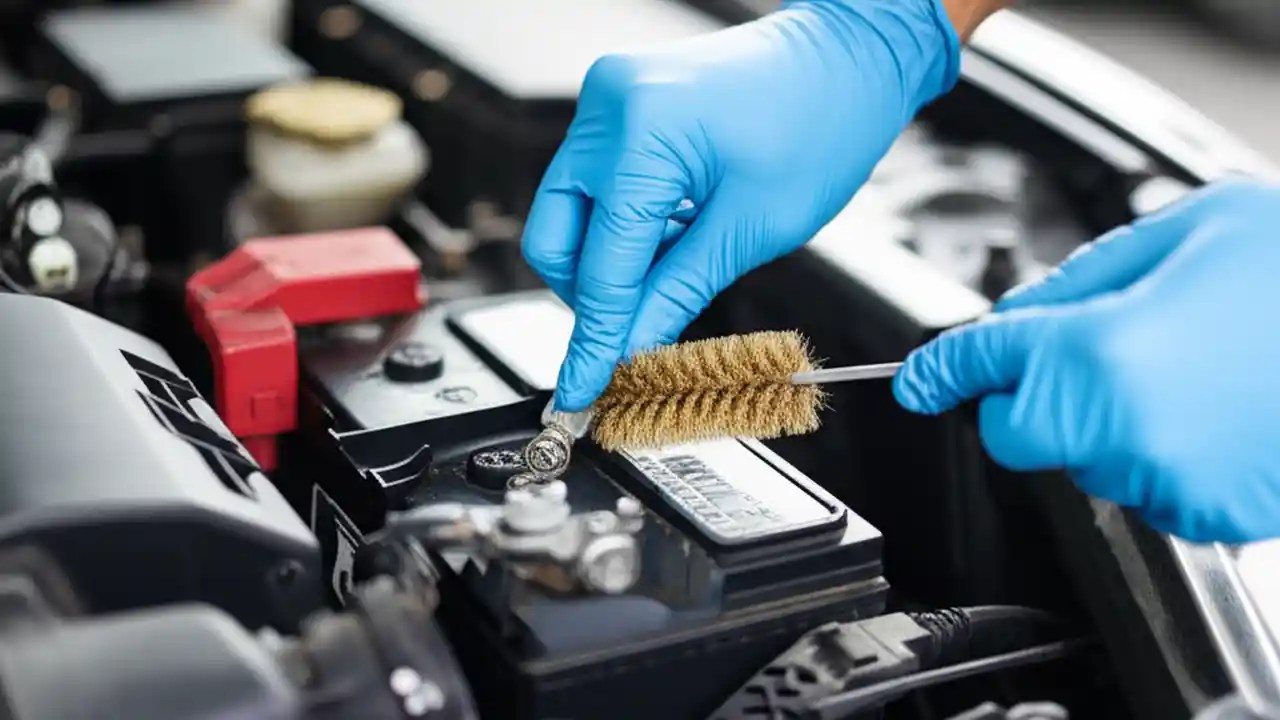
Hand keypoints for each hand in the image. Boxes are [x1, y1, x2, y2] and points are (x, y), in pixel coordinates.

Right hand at [522, 0, 961, 410]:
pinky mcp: (618, 105)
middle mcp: (606, 108)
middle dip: (592, 297)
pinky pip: (593, 187)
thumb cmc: (822, 125)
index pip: (601, 266)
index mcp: (640, 134)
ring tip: (677, 268)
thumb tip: (630, 349)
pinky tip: (673, 236)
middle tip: (635, 335)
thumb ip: (677, 292)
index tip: (579, 393)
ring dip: (610, 262)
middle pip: (556, 240)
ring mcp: (606, 101)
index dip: (594, 340)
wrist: (850, 57)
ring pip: (569, 216)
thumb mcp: (752, 229)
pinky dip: (622, 227)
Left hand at [893, 179, 1279, 543]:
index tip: (920, 380)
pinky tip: (1210, 408)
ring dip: (1102, 422)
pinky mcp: (1213, 515)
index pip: (977, 367)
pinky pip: (1146, 487)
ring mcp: (1168, 483)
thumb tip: (1014, 317)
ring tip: (1180, 369)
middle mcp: (1120, 430)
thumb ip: (1077, 280)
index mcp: (1095, 353)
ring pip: (1083, 462)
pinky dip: (1157, 454)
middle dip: (1031, 396)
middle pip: (1016, 433)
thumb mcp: (1181, 230)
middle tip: (1094, 349)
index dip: (942, 370)